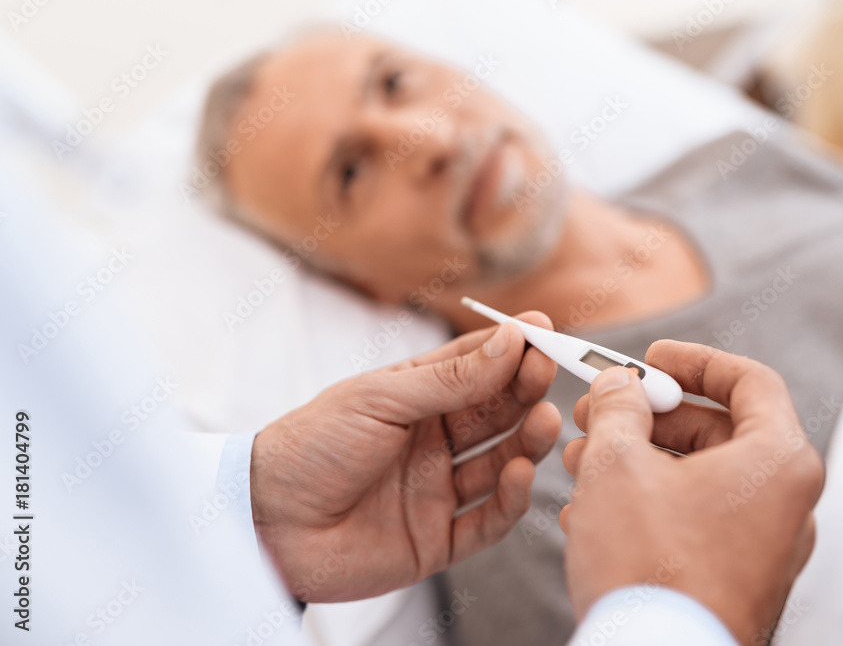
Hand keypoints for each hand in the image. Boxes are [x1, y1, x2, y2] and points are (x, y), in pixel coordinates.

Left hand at [250, 313, 559, 601]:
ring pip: (498, 464)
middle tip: (550, 370)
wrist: (263, 523)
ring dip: (525, 441)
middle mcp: (431, 443)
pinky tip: (520, 473)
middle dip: (523, 390)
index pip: (475, 369)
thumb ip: (448, 379)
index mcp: (414, 401)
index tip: (542, 330)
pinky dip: (509, 499)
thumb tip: (509, 340)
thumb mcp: (379, 400)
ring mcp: (436, 491)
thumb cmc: (310, 446)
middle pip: (494, 414)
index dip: (510, 349)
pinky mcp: (436, 540)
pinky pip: (486, 521)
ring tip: (544, 419)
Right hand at [561, 341, 824, 644]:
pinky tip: (596, 509)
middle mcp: (787, 505)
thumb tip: (619, 385)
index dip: (695, 362)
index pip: (750, 382)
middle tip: (599, 412)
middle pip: (718, 432)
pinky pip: (699, 521)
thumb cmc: (647, 566)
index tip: (650, 360)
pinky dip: (652, 503)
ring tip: (581, 462)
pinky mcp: (739, 580)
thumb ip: (619, 408)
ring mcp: (767, 548)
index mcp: (778, 462)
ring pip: (701, 479)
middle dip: (649, 418)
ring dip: (640, 461)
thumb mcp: (617, 464)